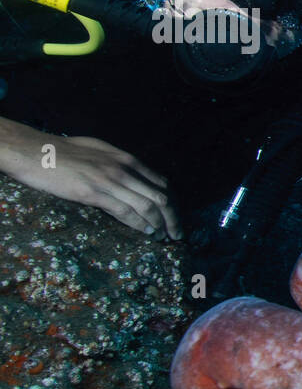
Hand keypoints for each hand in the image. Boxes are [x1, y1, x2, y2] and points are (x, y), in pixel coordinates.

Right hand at [0, 119, 181, 238]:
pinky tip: (146, 232)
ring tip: (164, 237)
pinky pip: (124, 211)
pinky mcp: (92, 192)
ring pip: (146, 205)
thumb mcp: (100, 150)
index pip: (161, 183)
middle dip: (173, 218)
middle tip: (177, 234)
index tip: (175, 217)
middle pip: (160, 197)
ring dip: (159, 224)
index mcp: (126, 159)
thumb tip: (133, 176)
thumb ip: (119, 163)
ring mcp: (108, 181)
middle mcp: (123, 169)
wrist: (36, 152)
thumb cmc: (64, 151)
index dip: (172, 203)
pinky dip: (139, 224)